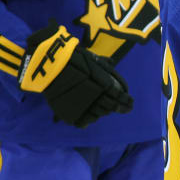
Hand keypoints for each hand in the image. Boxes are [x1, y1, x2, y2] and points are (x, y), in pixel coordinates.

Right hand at [18, 23, 132, 127]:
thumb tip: (112, 62)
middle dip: (119, 108)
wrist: (49, 65)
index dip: (126, 101)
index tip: (130, 103)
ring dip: (104, 112)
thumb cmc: (72, 59)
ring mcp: (83, 105)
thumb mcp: (91, 59)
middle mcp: (96, 96)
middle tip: (125, 109)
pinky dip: (90, 119)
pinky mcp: (70, 112)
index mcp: (104, 84)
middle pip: (111, 107)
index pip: (119, 97)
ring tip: (107, 110)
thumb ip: (104, 65)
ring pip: (99, 114)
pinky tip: (92, 117)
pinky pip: (84, 121)